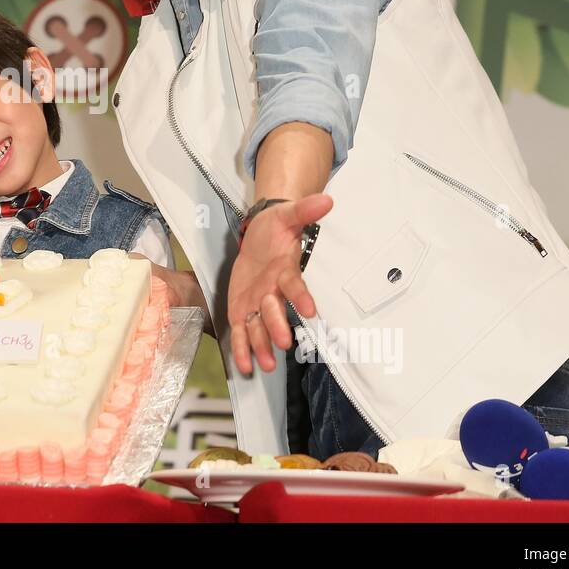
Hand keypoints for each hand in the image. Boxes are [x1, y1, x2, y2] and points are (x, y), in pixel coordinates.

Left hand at [228, 193, 332, 375]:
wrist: (259, 235)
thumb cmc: (274, 228)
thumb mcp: (285, 215)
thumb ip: (304, 211)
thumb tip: (326, 200)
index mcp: (285, 271)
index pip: (294, 285)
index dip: (301, 296)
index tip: (310, 310)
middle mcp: (273, 291)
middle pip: (275, 310)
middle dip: (278, 326)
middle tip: (283, 344)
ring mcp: (258, 303)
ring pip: (260, 326)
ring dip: (263, 345)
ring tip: (267, 365)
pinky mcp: (242, 310)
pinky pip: (242, 331)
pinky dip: (243, 349)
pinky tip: (245, 367)